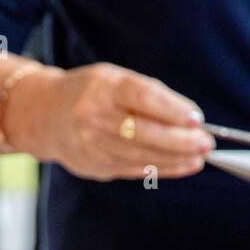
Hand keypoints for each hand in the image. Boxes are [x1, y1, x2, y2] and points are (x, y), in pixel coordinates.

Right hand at [6, 63, 212, 181]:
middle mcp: (94, 117)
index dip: (172, 109)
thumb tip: (189, 119)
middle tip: (206, 142)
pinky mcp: (95, 166)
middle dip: (180, 140)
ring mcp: (93, 145)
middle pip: (144, 132)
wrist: (42, 115)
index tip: (196, 118)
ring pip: (142, 156)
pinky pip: (136, 169)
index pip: (142, 97)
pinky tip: (184, 165)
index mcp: (102, 87)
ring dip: (176, 158)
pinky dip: (164, 168)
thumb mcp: (113, 79)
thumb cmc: (89, 93)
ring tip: (200, 155)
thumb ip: (148, 95)